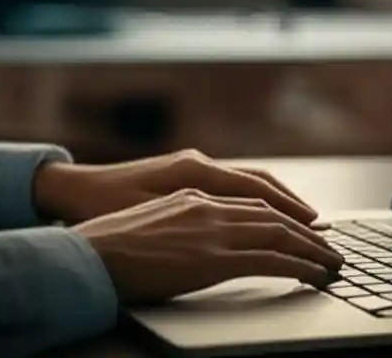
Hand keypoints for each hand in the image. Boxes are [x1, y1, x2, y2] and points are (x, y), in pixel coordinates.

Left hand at [33, 149, 317, 224]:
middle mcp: (199, 164)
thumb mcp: (150, 213)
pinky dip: (256, 199)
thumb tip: (237, 221)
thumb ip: (194, 213)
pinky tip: (265, 214)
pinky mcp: (185, 177)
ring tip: (304, 220)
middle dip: (292, 205)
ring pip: (248, 182)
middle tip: (320, 226)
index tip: (313, 225)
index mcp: (194, 170)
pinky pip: (232, 186)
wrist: (70, 190)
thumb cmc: (104, 207)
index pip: (254, 188)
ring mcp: (193, 169)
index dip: (286, 208)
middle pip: (258, 183)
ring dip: (278, 200)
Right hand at [75, 188, 342, 302]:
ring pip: (278, 233)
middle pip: (272, 214)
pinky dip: (298, 266)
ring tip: (332, 262)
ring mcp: (212, 229)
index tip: (304, 224)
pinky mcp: (213, 258)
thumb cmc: (106, 243)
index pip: (252, 199)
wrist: (86, 253)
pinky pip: (269, 260)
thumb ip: (179, 221)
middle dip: (305, 230)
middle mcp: (208, 204)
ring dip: (310, 249)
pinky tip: (314, 276)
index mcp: (193, 193)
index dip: (283, 211)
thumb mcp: (149, 220)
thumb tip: (191, 238)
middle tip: (329, 244)